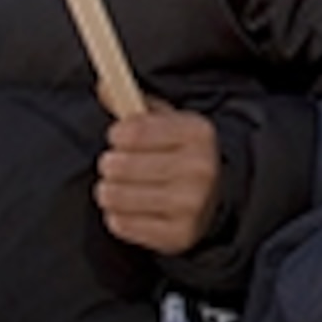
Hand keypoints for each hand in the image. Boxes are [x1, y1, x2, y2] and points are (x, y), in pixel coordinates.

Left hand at [95, 104, 221, 252]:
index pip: (131, 131)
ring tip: (122, 188)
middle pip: (119, 166)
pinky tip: (133, 209)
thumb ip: (133, 103)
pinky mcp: (178, 235)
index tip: (120, 139)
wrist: (216, 198)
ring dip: (110, 191)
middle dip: (110, 165)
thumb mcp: (167, 122)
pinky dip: (119, 216)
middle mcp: (200, 169)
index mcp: (198, 133)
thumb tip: (104, 85)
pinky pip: (121, 224)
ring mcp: (191, 205)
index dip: (117, 135)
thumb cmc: (181, 155)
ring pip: (115, 196)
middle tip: (118, 167)